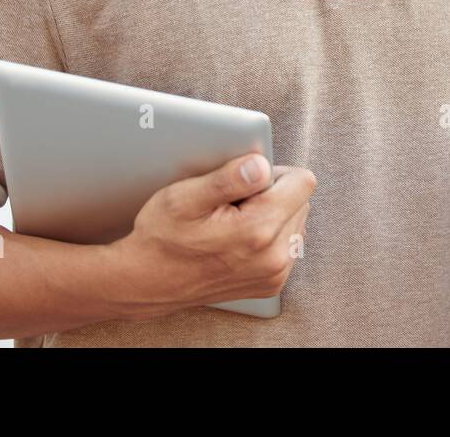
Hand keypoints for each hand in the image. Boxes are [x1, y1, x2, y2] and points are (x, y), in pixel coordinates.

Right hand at [109, 152, 314, 318]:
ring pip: (296, 221)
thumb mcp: (185, 197)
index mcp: (258, 230)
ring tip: (234, 222)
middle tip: (233, 204)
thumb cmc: (162, 237)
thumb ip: (228, 179)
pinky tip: (239, 239)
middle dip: (272, 194)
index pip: (303, 182)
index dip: (274, 172)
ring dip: (273, 215)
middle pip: (301, 201)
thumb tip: (261, 165)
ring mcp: (275, 275)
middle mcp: (274, 257)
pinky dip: (270, 236)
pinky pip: (288, 244)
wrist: (146, 282)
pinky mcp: (271, 283)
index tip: (246, 181)